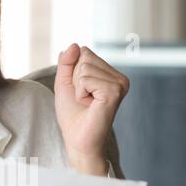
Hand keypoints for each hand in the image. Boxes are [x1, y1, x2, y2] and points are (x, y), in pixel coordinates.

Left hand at [54, 43, 128, 174]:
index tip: (80, 92)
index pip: (84, 52)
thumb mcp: (65, 83)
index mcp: (111, 74)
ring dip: (78, 88)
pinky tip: (90, 105)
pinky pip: (87, 79)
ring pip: (85, 67)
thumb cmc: (73, 115)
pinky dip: (81, 92)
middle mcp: (119, 77)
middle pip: (85, 57)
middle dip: (75, 79)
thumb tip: (75, 44)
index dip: (73, 72)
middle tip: (83, 99)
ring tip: (87, 103)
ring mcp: (120, 84)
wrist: (78, 141)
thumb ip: (67, 62)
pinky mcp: (115, 92)